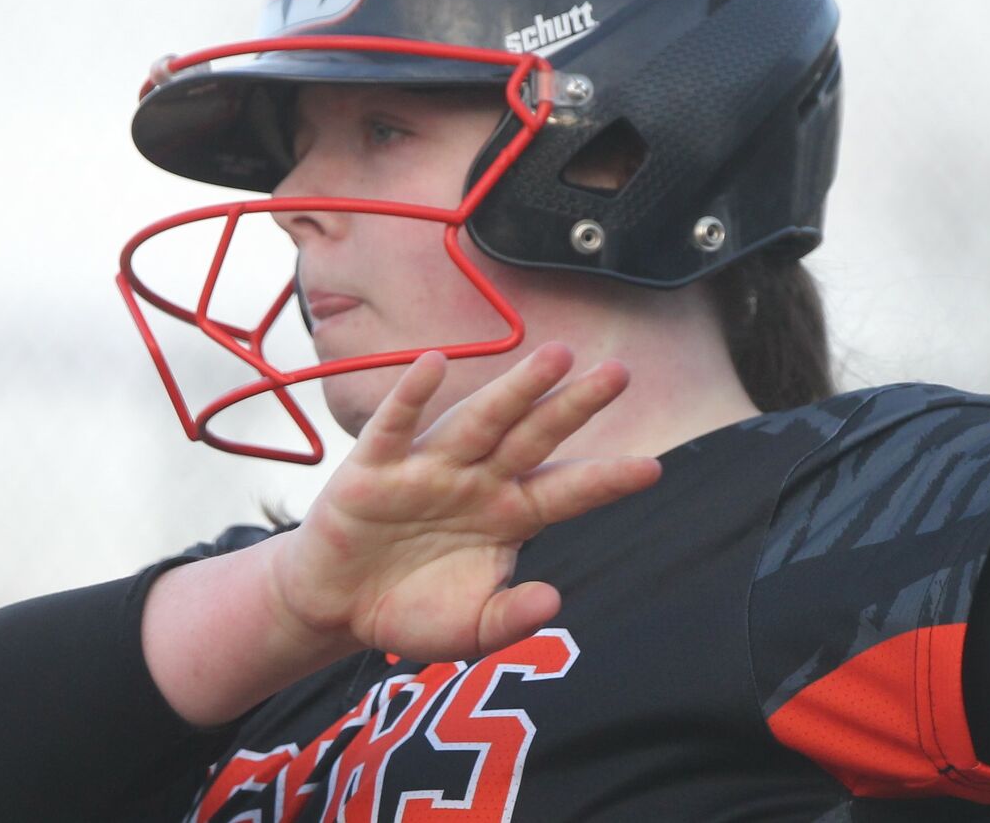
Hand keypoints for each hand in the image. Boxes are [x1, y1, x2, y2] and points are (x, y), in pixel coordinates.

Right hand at [268, 343, 660, 662]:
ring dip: (515, 389)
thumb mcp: (469, 632)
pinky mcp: (374, 468)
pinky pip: (395, 427)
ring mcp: (428, 469)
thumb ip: (510, 619)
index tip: (652, 469)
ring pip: (478, 421)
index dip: (606, 481)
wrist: (337, 607)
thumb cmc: (411, 608)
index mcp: (509, 516)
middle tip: (619, 373)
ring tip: (556, 357)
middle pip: (533, 437)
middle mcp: (477, 481)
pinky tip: (434, 363)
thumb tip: (553, 601)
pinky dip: (411, 396)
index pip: (566, 493)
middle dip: (574, 407)